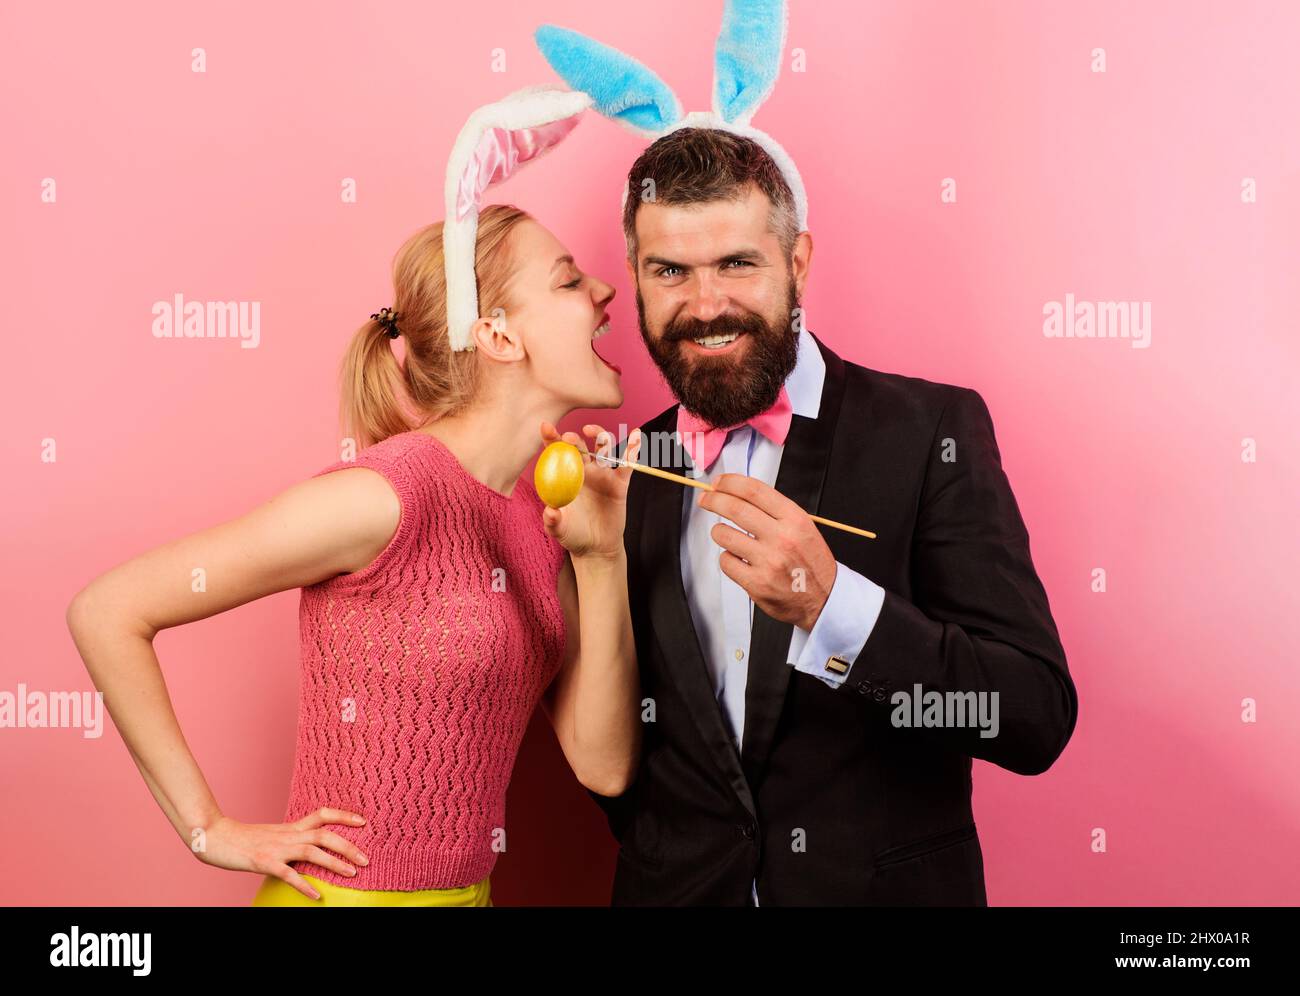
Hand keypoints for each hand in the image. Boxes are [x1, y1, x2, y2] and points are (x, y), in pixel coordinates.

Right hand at [192, 807, 368, 899]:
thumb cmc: (243, 838)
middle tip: (367, 858)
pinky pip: (288, 874)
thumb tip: (309, 848)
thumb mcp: (273, 835)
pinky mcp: (263, 862)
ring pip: (312, 851)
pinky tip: (317, 896)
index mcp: (290, 827)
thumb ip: (291, 839)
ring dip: (335, 862)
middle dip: (349, 845)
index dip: (344, 815)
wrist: (214, 836)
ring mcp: (276, 848)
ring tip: (353, 873)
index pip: (322, 814)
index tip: (363, 820)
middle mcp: (288, 835)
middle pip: (325, 834)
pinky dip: (304, 885)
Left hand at [538, 422, 641, 558]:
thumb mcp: (559, 530)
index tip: (545, 426)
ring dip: (599, 436)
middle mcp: (584, 470)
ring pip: (603, 449)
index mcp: (565, 476)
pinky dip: (633, 449)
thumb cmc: (573, 535)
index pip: (556, 452)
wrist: (596, 548)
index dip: (551, 438)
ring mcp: (602, 474)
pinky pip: (627, 464)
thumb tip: (549, 511)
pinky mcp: (620, 483)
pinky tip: (636, 435)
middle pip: (579, 446)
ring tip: (593, 432)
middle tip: (570, 437)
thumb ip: (553, 521)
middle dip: (574, 438)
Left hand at [698, 473, 836, 629]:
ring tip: (724, 533)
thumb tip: (739, 495)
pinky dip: (727, 557)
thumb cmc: (811, 562)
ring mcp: (768, 561)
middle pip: (735, 508)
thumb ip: (775, 511)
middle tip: (706, 500)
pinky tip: (737, 558)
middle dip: (713, 500)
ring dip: (718, 531)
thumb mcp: (804, 527)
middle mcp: (782, 538)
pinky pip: (726, 561)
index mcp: (795, 519)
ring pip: (725, 534)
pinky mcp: (756, 583)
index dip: (730, 483)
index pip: (754, 490)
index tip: (719, 483)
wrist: (825, 598)